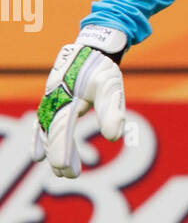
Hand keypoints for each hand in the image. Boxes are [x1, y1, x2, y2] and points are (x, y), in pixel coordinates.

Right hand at [32, 28, 127, 178]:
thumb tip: (114, 138)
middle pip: (52, 132)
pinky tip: (37, 155)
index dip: (62, 150)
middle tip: (68, 175)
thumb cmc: (102, 68)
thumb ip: (112, 111)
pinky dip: (39, 139)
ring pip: (46, 129)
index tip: (65, 170)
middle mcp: (54, 99)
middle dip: (58, 154)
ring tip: (60, 171)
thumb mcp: (111, 87)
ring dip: (52, 150)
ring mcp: (50, 99)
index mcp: (68, 96)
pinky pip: (41, 122)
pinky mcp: (51, 100)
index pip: (62, 128)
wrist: (91, 47)